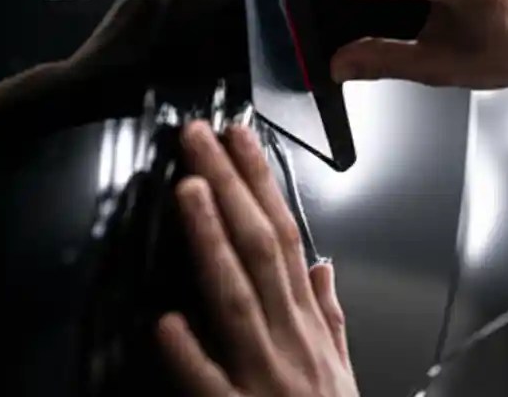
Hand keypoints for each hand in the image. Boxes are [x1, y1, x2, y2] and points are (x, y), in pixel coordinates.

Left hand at [159, 122, 358, 396]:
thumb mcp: (342, 367)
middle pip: (259, 249)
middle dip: (230, 188)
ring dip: (213, 244)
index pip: (285, 235)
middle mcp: (289, 341)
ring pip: (237, 299)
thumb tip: (324, 262)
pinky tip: (165, 322)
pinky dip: (191, 357)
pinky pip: (212, 386)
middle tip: (200, 137)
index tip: (239, 137)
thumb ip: (331, 312)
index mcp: (308, 325)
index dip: (261, 182)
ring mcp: (265, 378)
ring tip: (189, 191)